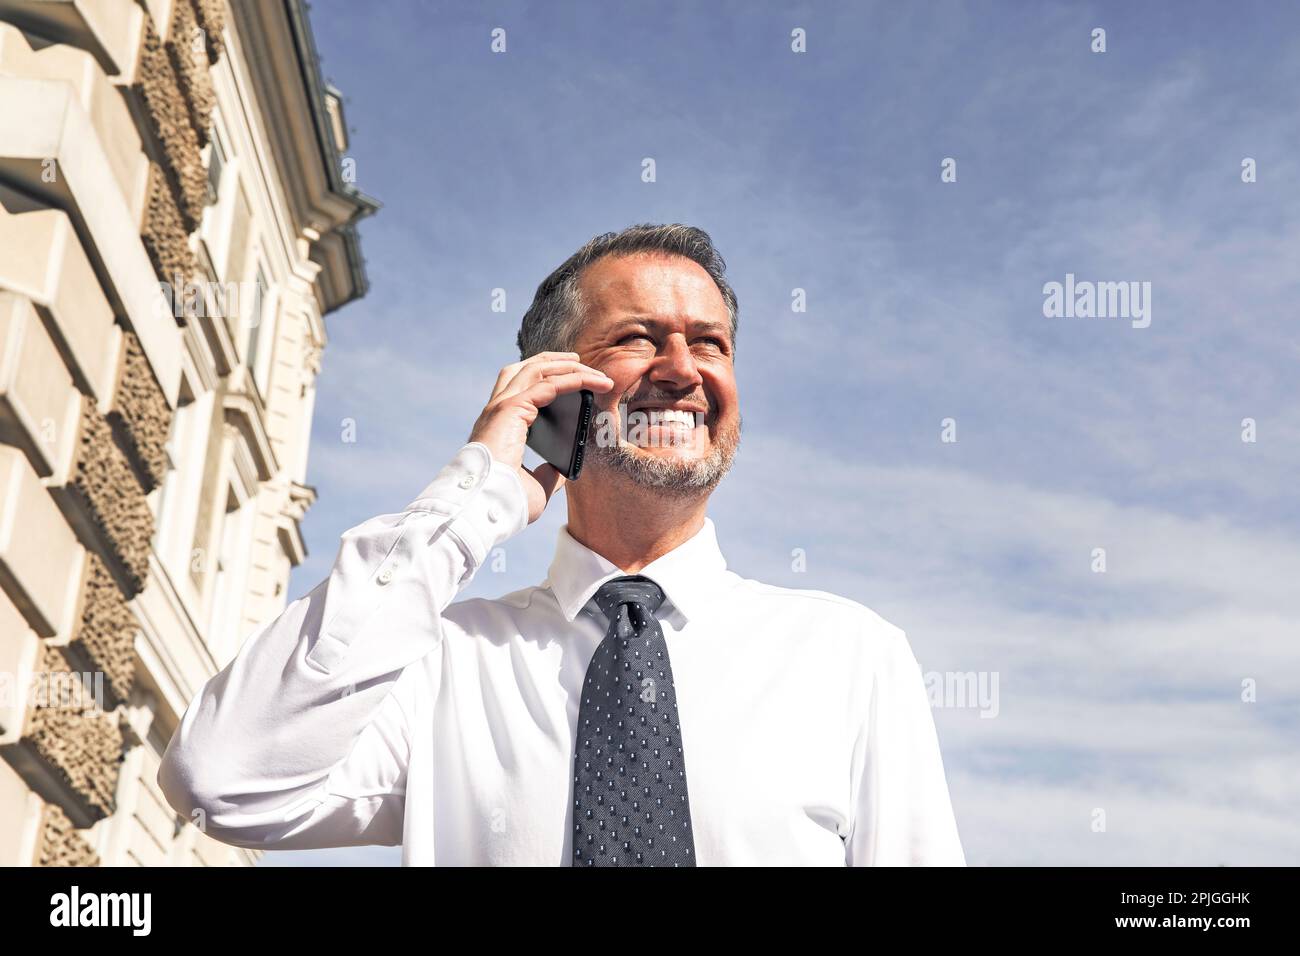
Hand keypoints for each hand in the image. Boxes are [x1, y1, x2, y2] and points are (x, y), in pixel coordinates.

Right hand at [468, 352, 614, 523]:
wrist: (486, 507)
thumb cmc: (503, 501)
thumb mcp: (533, 486)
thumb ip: (546, 474)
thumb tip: (560, 470)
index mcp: (498, 425)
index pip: (519, 388)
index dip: (543, 378)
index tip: (569, 380)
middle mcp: (496, 410)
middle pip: (525, 369)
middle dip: (554, 362)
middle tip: (580, 362)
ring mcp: (502, 407)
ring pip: (537, 369)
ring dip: (568, 366)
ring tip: (593, 369)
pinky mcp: (512, 409)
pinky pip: (550, 384)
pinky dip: (574, 379)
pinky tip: (594, 382)